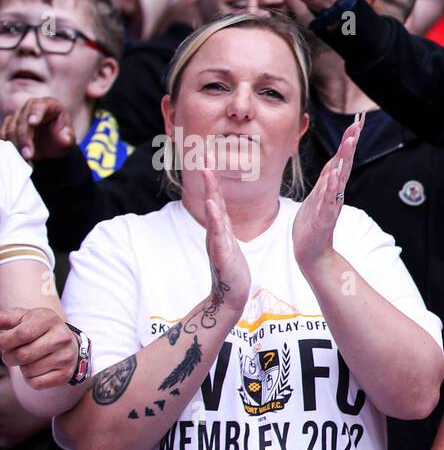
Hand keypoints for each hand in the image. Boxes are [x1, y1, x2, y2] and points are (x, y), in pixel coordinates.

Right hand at [0, 97, 76, 162]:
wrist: (51, 144)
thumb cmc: (61, 138)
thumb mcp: (69, 139)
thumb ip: (68, 138)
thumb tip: (64, 138)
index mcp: (49, 105)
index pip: (40, 106)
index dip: (35, 113)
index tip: (33, 122)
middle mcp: (31, 107)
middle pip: (22, 120)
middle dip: (24, 138)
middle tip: (29, 154)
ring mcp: (18, 115)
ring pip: (11, 128)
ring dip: (16, 144)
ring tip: (25, 158)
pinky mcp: (9, 125)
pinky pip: (4, 134)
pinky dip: (8, 145)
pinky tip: (15, 155)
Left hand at [0, 307, 77, 387]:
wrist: (67, 344)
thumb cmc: (38, 330)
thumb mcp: (22, 318)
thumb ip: (4, 318)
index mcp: (49, 320)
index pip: (22, 334)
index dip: (4, 341)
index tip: (2, 343)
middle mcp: (62, 338)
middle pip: (23, 355)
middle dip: (10, 357)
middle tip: (13, 353)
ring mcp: (66, 357)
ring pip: (28, 371)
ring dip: (22, 368)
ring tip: (30, 360)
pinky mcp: (65, 374)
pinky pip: (36, 383)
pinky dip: (31, 379)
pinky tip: (38, 369)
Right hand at [201, 168, 251, 317]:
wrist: (231, 295)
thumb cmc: (233, 269)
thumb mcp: (230, 242)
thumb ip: (225, 227)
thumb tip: (222, 212)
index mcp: (221, 228)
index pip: (217, 198)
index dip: (214, 178)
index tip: (209, 156)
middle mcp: (216, 231)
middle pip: (212, 199)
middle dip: (209, 177)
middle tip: (203, 154)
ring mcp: (217, 241)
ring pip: (214, 213)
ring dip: (211, 191)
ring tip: (208, 171)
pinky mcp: (222, 254)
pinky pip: (217, 234)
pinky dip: (214, 219)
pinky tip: (212, 205)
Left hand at [293, 113, 361, 266]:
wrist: (311, 252)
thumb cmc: (313, 224)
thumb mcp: (319, 194)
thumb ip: (328, 178)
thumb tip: (337, 159)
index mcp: (332, 185)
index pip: (343, 157)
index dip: (350, 138)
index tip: (358, 120)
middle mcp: (335, 192)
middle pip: (345, 163)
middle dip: (351, 142)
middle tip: (358, 124)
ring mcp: (331, 204)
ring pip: (340, 178)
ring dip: (346, 159)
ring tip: (350, 141)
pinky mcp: (324, 218)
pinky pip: (330, 200)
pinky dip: (333, 188)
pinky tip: (335, 175)